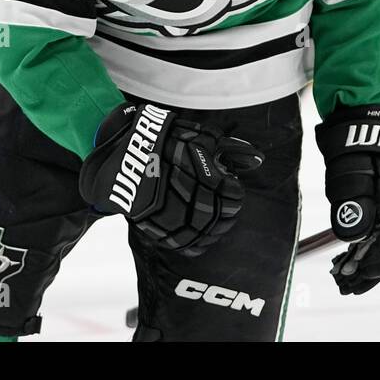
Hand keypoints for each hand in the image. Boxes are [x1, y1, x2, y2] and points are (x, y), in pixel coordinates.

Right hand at [79, 102, 262, 256]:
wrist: (123, 154)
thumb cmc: (163, 140)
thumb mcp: (199, 135)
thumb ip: (228, 148)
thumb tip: (257, 159)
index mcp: (202, 177)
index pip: (233, 195)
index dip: (233, 189)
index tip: (227, 183)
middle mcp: (190, 199)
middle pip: (223, 216)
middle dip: (227, 208)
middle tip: (222, 199)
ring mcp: (174, 217)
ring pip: (207, 233)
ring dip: (216, 226)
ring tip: (212, 215)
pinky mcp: (159, 229)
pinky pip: (186, 244)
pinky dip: (197, 241)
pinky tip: (199, 232)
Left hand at [314, 105, 379, 294]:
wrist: (355, 113)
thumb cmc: (353, 140)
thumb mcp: (349, 170)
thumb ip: (353, 202)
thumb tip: (352, 238)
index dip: (374, 265)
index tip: (353, 281)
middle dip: (369, 269)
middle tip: (345, 286)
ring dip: (366, 260)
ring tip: (344, 276)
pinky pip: (377, 228)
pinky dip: (363, 244)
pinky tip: (348, 253)